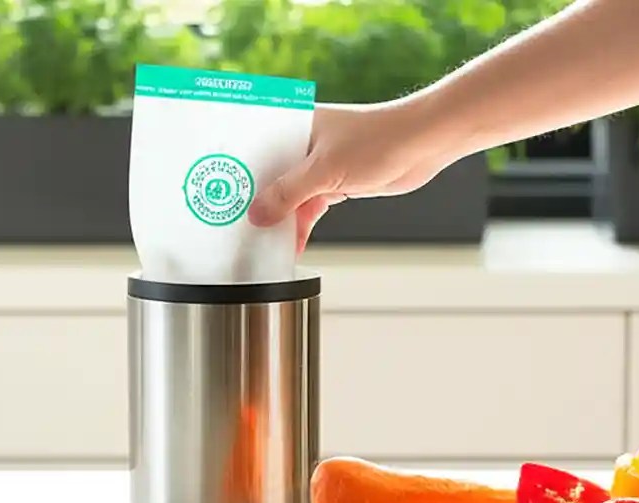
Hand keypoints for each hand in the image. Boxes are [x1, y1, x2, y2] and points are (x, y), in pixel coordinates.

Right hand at [247, 100, 461, 251]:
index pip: (252, 145)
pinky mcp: (335, 181)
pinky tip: (290, 242)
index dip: (233, 168)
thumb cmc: (379, 139)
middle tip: (230, 223)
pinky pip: (307, 206)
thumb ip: (288, 194)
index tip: (213, 190)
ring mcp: (319, 163)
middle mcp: (302, 141)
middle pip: (267, 174)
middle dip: (252, 199)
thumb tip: (256, 215)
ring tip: (257, 240)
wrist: (424, 144)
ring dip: (278, 216)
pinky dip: (299, 224)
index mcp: (293, 123)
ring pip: (287, 194)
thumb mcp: (324, 170)